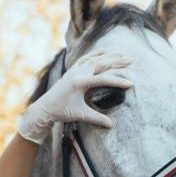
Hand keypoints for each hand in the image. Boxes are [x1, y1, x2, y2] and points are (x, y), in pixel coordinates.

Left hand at [18, 51, 132, 144]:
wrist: (44, 107)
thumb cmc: (61, 111)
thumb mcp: (80, 115)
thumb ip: (96, 119)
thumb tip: (111, 125)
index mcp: (79, 82)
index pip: (103, 79)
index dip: (118, 82)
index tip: (131, 83)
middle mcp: (77, 73)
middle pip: (101, 63)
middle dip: (117, 61)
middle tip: (131, 59)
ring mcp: (74, 70)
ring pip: (94, 58)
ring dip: (108, 55)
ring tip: (121, 54)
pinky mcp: (71, 71)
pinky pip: (85, 58)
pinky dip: (95, 54)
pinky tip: (102, 51)